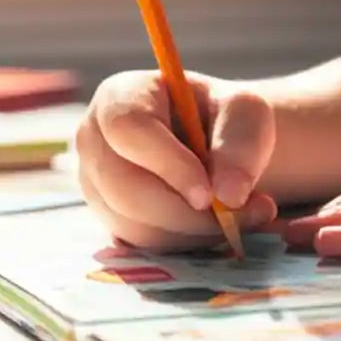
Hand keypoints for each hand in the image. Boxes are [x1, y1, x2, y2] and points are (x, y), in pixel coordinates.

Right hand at [77, 70, 277, 250]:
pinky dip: (183, 242)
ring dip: (191, 231)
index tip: (209, 194)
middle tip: (240, 214)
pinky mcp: (108, 218)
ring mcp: (95, 183)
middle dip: (184, 212)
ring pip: (133, 223)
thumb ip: (241, 143)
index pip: (128, 130)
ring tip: (240, 217)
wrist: (217, 145)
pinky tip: (213, 225)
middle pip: (123, 187)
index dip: (167, 165)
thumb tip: (228, 195)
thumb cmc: (224, 119)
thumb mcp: (246, 112)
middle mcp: (94, 140)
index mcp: (119, 98)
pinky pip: (140, 243)